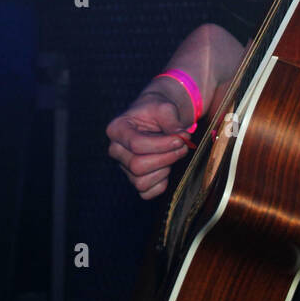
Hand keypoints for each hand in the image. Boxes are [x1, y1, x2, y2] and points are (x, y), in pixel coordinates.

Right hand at [106, 85, 191, 199]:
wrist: (157, 117)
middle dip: (166, 158)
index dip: (162, 144)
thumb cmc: (157, 110)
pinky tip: (167, 167)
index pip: (136, 145)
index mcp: (117, 129)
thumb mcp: (164, 107)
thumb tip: (183, 137)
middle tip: (183, 146)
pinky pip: (146, 193)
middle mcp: (116, 150)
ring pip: (141, 182)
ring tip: (174, 155)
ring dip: (164, 170)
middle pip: (137, 166)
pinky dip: (160, 184)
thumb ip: (172, 121)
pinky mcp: (134, 178)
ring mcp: (123, 166)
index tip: (182, 138)